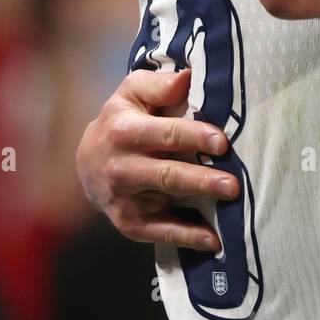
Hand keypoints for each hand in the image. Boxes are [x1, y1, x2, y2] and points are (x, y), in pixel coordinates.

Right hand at [75, 68, 237, 249]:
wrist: (88, 161)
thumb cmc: (122, 119)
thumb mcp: (132, 93)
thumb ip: (159, 85)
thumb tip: (188, 78)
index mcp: (125, 132)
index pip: (164, 134)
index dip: (193, 137)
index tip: (221, 142)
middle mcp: (122, 168)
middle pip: (166, 175)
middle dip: (200, 180)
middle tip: (232, 184)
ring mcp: (125, 200)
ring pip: (165, 205)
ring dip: (198, 207)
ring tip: (229, 206)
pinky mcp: (130, 224)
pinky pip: (160, 233)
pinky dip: (187, 238)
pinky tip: (213, 240)